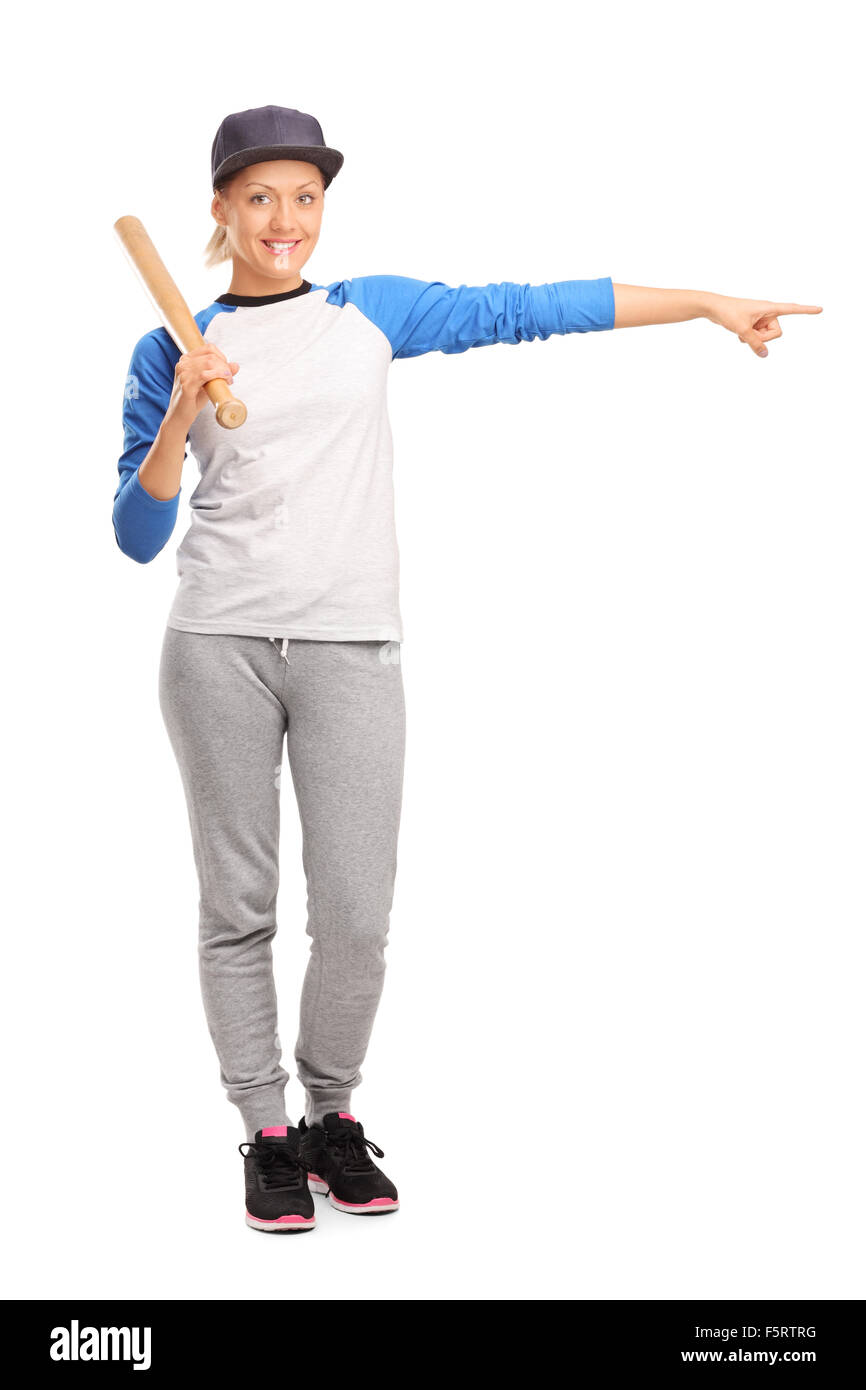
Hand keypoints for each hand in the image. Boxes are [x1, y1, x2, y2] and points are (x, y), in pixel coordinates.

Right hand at [169, 342, 239, 424]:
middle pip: (211, 356)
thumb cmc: (194, 398)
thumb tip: (236, 366)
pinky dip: (217, 375)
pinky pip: (204, 375)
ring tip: (227, 380)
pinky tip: (224, 380)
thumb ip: (220, 372)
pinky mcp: (185, 385)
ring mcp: (183, 373)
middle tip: (229, 377)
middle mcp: (183, 364)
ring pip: (209, 363)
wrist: (181, 415)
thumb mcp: (209, 382)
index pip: (209, 348)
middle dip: (224, 366)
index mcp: (186, 359)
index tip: (226, 369)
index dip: (222, 357)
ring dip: (223, 371)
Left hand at [703, 293, 821, 356]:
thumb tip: (765, 355)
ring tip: (742, 330)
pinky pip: (757, 337)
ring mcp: (761, 319)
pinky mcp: (754, 324)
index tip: (820, 309)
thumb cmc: (728, 313)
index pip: (792, 309)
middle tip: (749, 331)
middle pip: (776, 333)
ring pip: (766, 337)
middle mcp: (768, 312)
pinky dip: (748, 338)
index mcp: (769, 308)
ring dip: (754, 338)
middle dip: (764, 338)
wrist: (713, 308)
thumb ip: (755, 343)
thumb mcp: (742, 330)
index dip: (806, 310)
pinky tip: (739, 332)